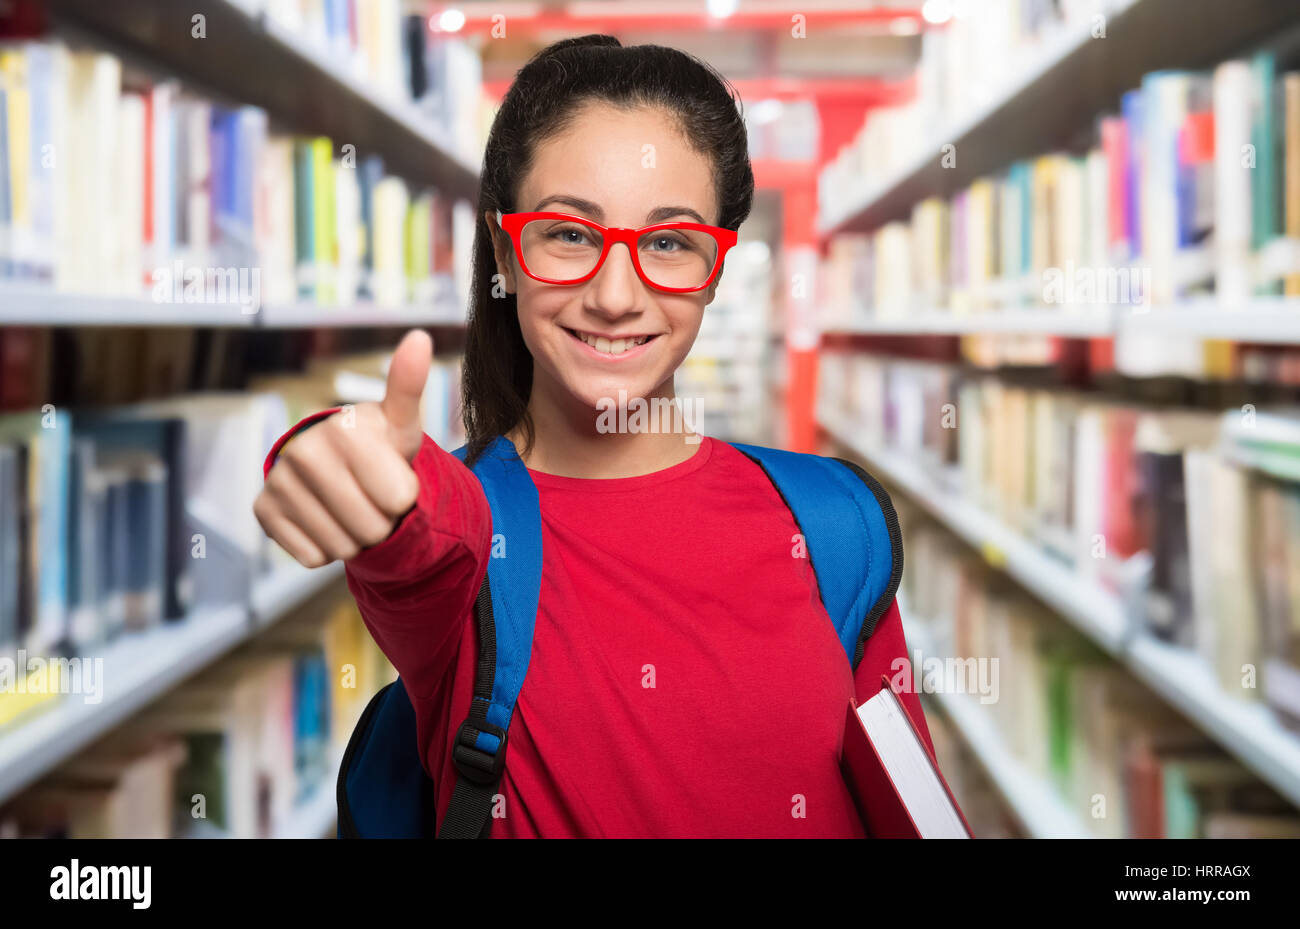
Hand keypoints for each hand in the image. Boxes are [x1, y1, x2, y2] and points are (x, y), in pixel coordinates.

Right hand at [254, 329, 433, 566]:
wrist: (332, 464)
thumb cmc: (377, 445)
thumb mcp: (401, 422)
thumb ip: (409, 386)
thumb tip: (420, 335)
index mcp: (346, 428)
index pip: (400, 501)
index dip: (404, 497)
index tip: (391, 476)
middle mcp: (304, 450)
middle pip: (373, 527)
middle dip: (381, 520)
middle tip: (371, 495)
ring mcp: (279, 480)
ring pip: (343, 547)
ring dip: (355, 537)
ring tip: (350, 506)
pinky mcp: (262, 510)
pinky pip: (313, 556)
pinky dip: (325, 548)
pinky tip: (324, 518)